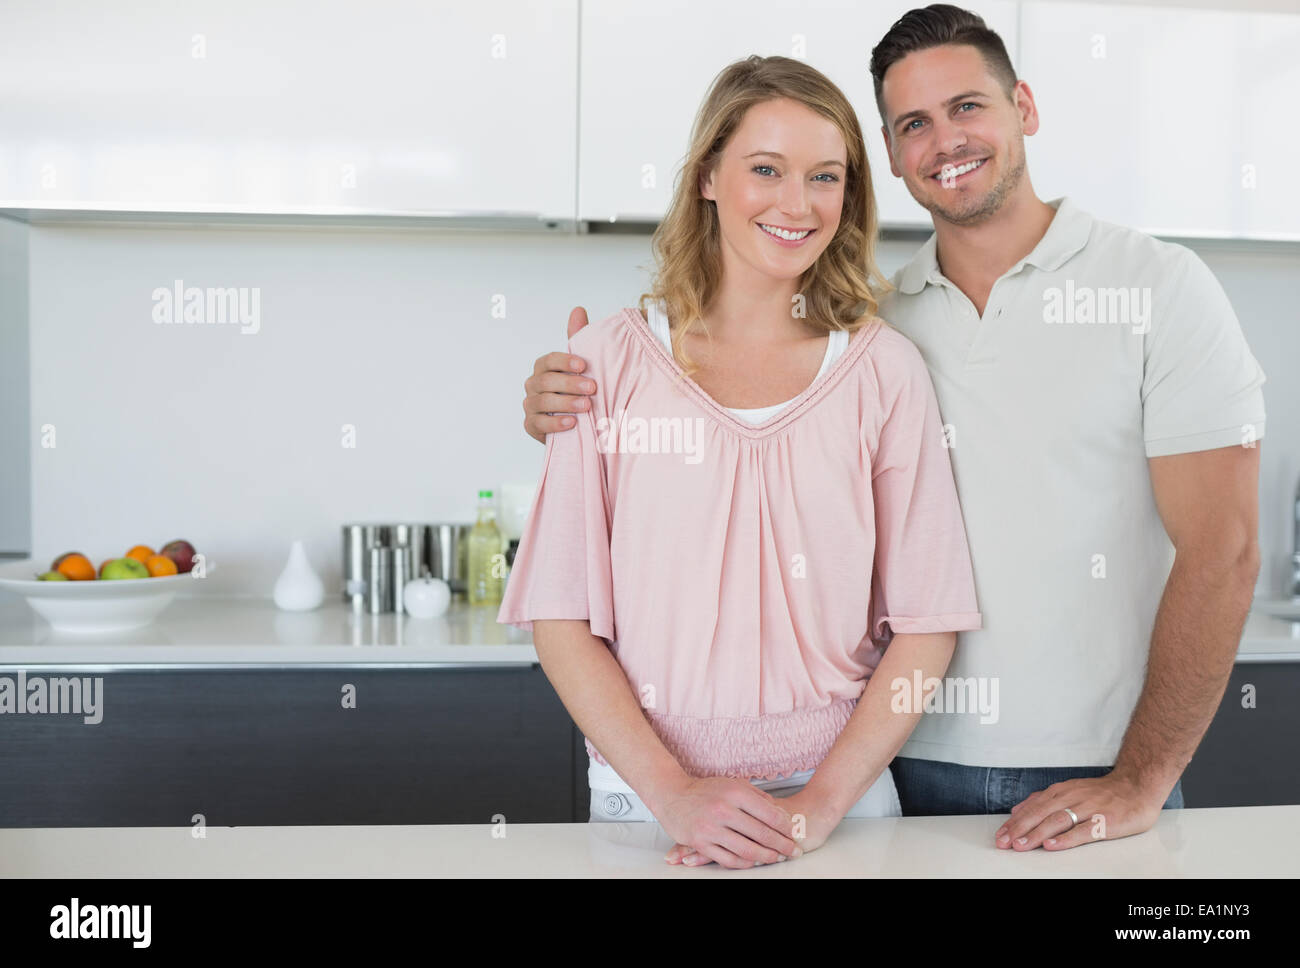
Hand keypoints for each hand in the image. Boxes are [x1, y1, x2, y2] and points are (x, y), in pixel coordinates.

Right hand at [522, 306, 595, 442]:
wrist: (580, 422)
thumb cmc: (579, 390)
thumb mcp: (582, 367)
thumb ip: (578, 339)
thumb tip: (578, 310)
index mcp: (544, 368)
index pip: (549, 360)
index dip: (565, 362)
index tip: (584, 366)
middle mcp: (533, 385)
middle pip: (546, 382)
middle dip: (570, 384)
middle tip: (592, 388)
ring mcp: (530, 406)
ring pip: (542, 402)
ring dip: (566, 403)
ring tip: (586, 406)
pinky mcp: (531, 425)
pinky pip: (538, 424)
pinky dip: (555, 424)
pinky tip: (572, 423)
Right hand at [664, 786, 839, 867]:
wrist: (671, 794)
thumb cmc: (704, 789)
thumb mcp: (732, 783)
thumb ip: (756, 795)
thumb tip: (778, 812)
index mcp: (735, 793)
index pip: (769, 814)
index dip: (786, 827)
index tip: (794, 833)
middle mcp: (723, 810)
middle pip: (762, 834)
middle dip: (782, 845)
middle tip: (794, 851)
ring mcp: (711, 828)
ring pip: (747, 850)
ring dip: (766, 857)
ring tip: (777, 858)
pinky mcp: (700, 843)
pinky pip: (728, 859)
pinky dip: (744, 863)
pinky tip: (753, 862)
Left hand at [994, 772, 1169, 850]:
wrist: (1136, 786)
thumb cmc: (1102, 793)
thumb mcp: (1069, 791)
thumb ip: (1043, 800)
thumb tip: (1017, 810)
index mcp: (1061, 792)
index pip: (1032, 808)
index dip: (1014, 822)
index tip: (1000, 835)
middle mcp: (1071, 798)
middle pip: (1040, 814)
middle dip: (1019, 829)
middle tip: (1004, 842)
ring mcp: (1088, 809)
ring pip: (1057, 821)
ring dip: (1037, 834)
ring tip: (1022, 845)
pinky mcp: (1104, 821)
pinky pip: (1082, 831)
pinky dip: (1066, 839)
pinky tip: (1052, 846)